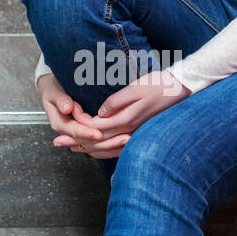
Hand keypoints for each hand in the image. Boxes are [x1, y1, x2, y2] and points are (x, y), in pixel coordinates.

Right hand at [37, 72, 131, 158]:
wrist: (53, 90)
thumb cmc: (53, 89)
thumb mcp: (53, 92)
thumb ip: (60, 100)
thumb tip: (67, 108)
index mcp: (60, 123)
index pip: (75, 131)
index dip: (87, 133)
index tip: (99, 133)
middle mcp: (69, 132)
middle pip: (89, 143)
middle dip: (107, 142)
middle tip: (125, 138)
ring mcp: (79, 134)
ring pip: (96, 146)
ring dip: (113, 145)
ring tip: (129, 140)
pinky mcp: (86, 133)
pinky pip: (99, 144)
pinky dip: (112, 145)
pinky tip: (125, 144)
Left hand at [75, 69, 191, 144]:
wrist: (180, 90)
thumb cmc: (158, 85)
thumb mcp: (136, 88)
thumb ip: (117, 101)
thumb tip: (100, 112)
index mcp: (126, 119)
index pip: (95, 127)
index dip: (79, 124)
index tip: (66, 120)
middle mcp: (129, 130)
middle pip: (97, 141)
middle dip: (75, 141)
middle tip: (56, 142)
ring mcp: (134, 134)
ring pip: (106, 147)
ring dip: (86, 148)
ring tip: (69, 147)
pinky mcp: (137, 134)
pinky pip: (116, 148)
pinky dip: (102, 150)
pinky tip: (92, 149)